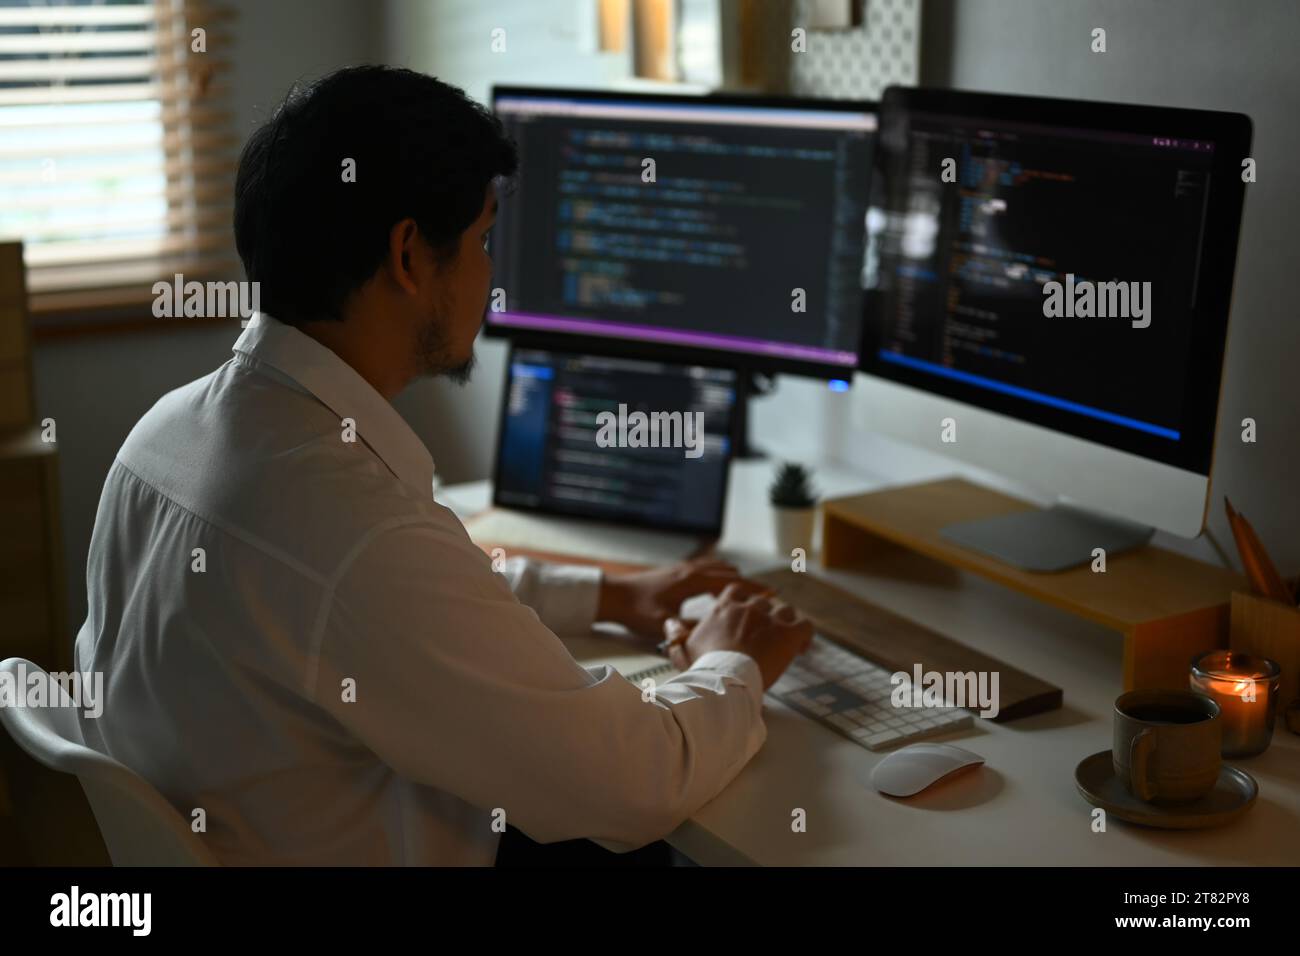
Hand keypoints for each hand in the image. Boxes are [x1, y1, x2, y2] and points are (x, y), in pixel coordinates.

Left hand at [596, 558, 767, 640]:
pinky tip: (720, 589)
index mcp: (691, 581)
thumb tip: (716, 634)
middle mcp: (690, 571)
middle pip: (728, 571)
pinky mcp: (676, 572)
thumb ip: (690, 630)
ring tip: (748, 594)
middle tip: (766, 597)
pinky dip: (719, 575)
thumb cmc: (636, 611)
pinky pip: (706, 568)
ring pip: (717, 567)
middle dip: (748, 584)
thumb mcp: (664, 625)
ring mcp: (683, 569)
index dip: (752, 588)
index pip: (730, 581)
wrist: (612, 596)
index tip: (771, 594)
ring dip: (734, 578)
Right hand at [662, 583, 812, 689]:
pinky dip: (805, 635)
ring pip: (786, 611)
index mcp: (724, 607)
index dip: (744, 602)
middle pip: (764, 602)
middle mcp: (749, 607)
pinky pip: (805, 625)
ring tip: (785, 642)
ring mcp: (771, 619)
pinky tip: (801, 648)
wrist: (725, 680)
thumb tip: (669, 624)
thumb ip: (677, 637)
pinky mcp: (789, 634)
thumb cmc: (703, 668)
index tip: (746, 616)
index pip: (737, 591)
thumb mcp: (683, 651)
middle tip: (767, 636)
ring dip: (786, 624)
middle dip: (766, 617)